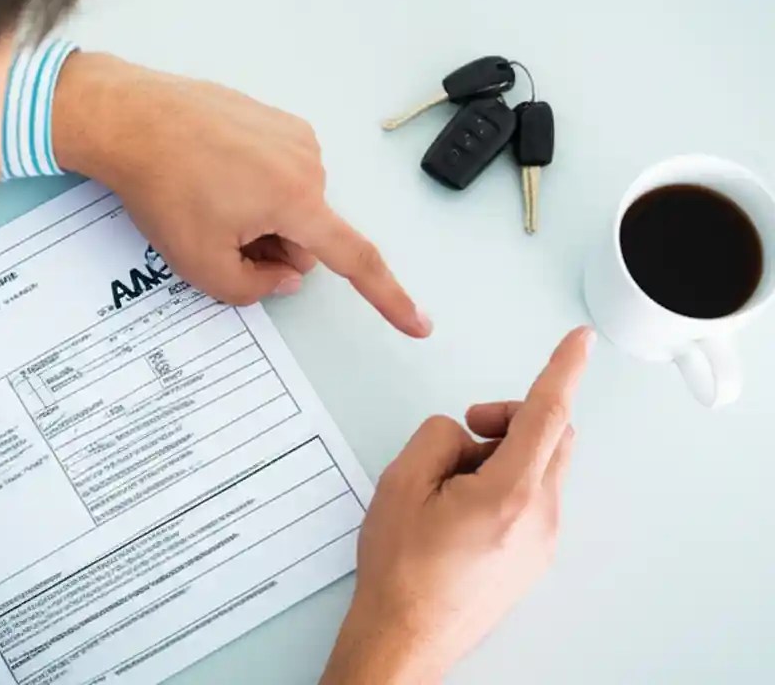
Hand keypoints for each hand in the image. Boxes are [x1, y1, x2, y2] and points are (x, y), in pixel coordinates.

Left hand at [52, 52, 429, 337]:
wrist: (130, 118)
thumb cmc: (161, 184)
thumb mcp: (200, 263)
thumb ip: (253, 289)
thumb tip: (285, 277)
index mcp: (296, 201)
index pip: (355, 260)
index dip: (388, 298)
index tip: (419, 323)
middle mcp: (306, 163)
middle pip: (308, 235)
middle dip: (273, 248)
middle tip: (218, 236)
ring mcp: (290, 135)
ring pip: (291, 204)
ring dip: (259, 215)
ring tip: (207, 198)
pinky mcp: (271, 118)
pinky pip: (276, 171)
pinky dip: (250, 185)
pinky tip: (210, 175)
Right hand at [320, 327, 593, 684]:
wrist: (406, 637)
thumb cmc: (400, 571)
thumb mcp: (401, 484)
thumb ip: (439, 437)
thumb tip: (462, 434)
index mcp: (508, 494)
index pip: (546, 413)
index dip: (563, 369)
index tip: (579, 341)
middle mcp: (539, 517)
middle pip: (551, 437)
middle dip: (513, 418)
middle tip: (469, 429)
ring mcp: (542, 541)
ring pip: (539, 468)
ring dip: (503, 455)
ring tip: (449, 485)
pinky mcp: (534, 557)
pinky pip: (532, 499)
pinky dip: (504, 484)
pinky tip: (460, 510)